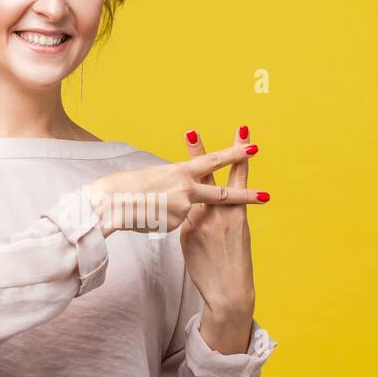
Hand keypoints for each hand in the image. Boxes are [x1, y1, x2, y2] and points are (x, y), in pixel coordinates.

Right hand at [84, 140, 265, 237]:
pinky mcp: (176, 226)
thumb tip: (187, 189)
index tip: (252, 149)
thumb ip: (177, 183)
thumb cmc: (127, 186)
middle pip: (223, 193)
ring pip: (200, 213)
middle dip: (247, 195)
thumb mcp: (156, 177)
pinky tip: (154, 219)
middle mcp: (187, 189)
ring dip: (209, 217)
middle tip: (266, 196)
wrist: (111, 204)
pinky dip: (170, 222)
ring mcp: (184, 210)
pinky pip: (179, 224)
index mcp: (181, 171)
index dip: (235, 155)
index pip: (213, 162)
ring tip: (195, 214)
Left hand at [179, 127, 261, 344]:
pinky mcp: (187, 234)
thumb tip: (197, 205)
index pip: (236, 177)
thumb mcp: (232, 235)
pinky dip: (178, 220)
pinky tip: (169, 220)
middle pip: (207, 178)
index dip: (239, 155)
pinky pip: (183, 220)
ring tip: (163, 167)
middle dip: (199, 152)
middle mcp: (218, 214)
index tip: (242, 133)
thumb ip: (215, 214)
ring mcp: (201, 223)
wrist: (228, 290)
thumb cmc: (236, 265)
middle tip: (190, 131)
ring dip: (178, 176)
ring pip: (189, 195)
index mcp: (236, 212)